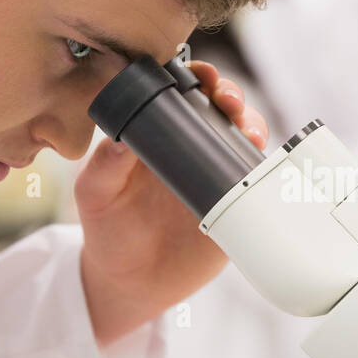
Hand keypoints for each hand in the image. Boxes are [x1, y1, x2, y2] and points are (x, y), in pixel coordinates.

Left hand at [74, 61, 267, 345]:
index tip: (198, 73)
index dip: (193, 76)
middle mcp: (191, 149)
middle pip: (219, 108)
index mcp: (157, 136)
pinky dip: (263, 165)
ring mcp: (215, 174)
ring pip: (243, 136)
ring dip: (252, 123)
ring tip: (248, 129)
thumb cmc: (108, 232)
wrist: (133, 284)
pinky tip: (259, 160)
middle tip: (226, 100)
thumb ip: (104, 166)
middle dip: (230, 94)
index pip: (180, 93)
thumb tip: (121, 139)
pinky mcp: (234, 203)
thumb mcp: (95, 195)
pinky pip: (255, 178)